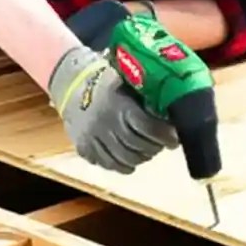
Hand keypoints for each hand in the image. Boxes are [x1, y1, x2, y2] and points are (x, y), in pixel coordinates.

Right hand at [47, 44, 178, 173]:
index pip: (145, 126)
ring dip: (142, 157)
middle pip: (136, 145)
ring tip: (149, 150)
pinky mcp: (84, 149)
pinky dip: (124, 165)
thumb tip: (173, 105)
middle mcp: (103, 122)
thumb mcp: (126, 80)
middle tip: (163, 144)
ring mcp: (92, 137)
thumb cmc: (107, 82)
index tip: (174, 138)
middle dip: (154, 147)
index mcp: (117, 103)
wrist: (71, 85)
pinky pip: (109, 164)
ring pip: (124, 159)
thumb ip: (145, 93)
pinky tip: (133, 158)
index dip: (163, 135)